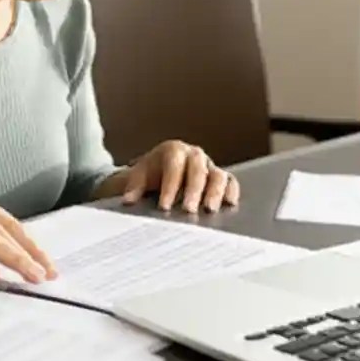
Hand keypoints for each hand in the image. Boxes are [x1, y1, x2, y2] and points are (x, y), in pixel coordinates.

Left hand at [121, 140, 239, 212]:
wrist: (161, 168)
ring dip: (215, 192)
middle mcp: (194, 155)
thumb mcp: (139, 175)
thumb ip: (134, 187)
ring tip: (209, 210)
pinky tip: (229, 205)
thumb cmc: (152, 172)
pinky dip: (231, 191)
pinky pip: (230, 181)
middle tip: (188, 210)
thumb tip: (128, 200)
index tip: (164, 206)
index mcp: (173, 150)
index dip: (170, 186)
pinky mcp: (219, 177)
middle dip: (193, 190)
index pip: (173, 166)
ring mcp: (209, 166)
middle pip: (197, 169)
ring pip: (217, 174)